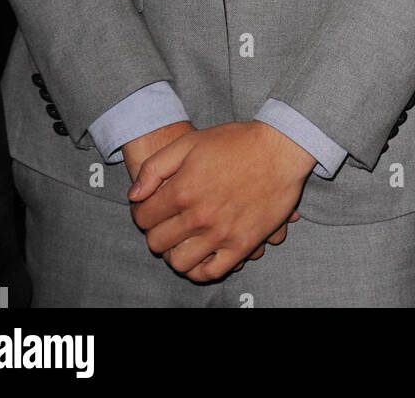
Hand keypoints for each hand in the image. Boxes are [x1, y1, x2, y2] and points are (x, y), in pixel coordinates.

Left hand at [128, 120, 314, 281]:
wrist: (280, 149)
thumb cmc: (236, 142)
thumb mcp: (190, 142)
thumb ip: (155, 167)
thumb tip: (134, 195)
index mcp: (183, 190)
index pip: (143, 218)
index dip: (140, 213)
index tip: (149, 208)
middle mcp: (199, 216)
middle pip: (157, 242)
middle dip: (155, 232)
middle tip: (166, 222)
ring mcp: (221, 234)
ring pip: (179, 263)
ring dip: (174, 253)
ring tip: (181, 239)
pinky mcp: (242, 245)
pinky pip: (211, 273)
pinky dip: (199, 270)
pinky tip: (199, 255)